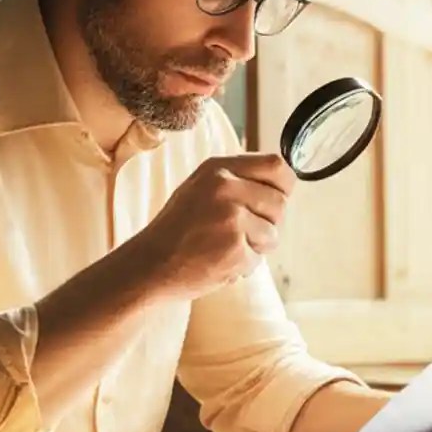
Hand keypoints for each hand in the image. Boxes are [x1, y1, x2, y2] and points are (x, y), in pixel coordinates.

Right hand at [131, 153, 295, 302]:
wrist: (149, 264)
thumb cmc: (177, 229)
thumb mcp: (201, 188)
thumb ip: (238, 181)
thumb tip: (282, 182)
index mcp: (218, 169)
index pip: (276, 166)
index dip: (283, 186)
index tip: (272, 200)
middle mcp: (225, 188)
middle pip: (280, 202)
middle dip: (268, 222)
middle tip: (241, 232)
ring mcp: (230, 218)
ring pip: (273, 233)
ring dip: (257, 246)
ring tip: (226, 247)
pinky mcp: (234, 248)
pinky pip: (258, 259)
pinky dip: (243, 266)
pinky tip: (219, 262)